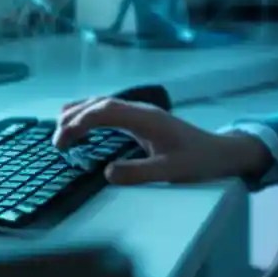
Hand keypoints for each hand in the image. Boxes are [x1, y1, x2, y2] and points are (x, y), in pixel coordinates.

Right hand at [52, 96, 272, 185]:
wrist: (222, 153)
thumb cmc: (199, 162)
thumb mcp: (170, 172)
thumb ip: (139, 173)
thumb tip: (106, 173)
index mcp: (146, 118)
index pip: (104, 111)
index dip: (79, 122)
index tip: (62, 140)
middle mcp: (142, 110)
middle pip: (100, 103)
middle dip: (74, 117)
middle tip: (55, 140)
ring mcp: (144, 113)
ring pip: (105, 104)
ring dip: (82, 113)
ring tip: (60, 129)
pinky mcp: (145, 120)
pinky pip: (113, 111)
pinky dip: (93, 115)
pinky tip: (85, 125)